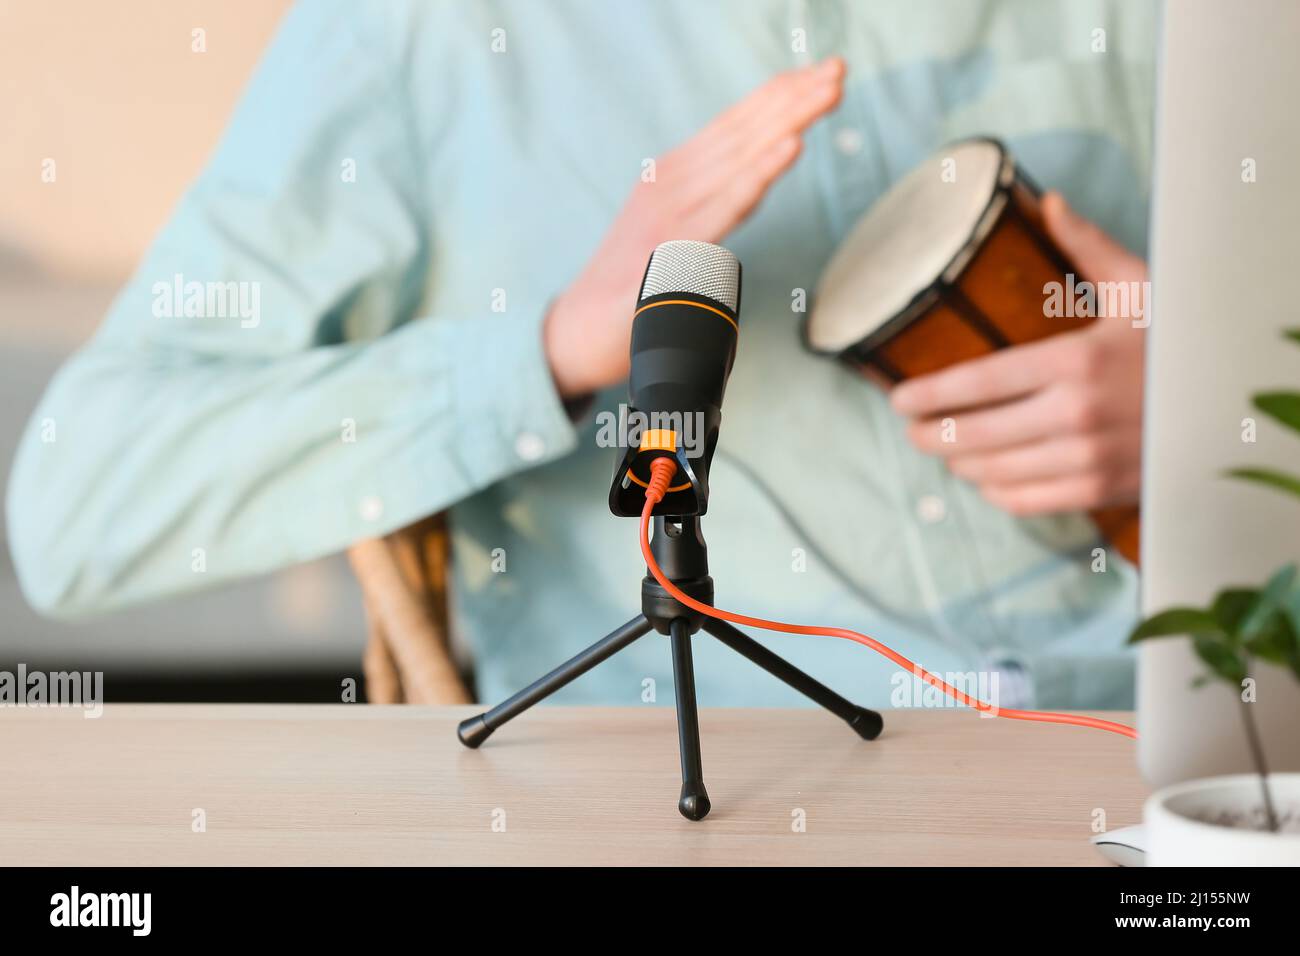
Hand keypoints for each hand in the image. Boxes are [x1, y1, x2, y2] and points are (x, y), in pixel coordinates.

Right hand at [544, 57, 845, 397]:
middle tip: (840, 68)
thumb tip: (751, 180)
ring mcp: (665, 220)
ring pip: (739, 161)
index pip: (733, 128)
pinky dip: (757, 177)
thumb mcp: (669, 232)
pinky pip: (723, 211)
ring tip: (827, 91)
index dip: (778, 96)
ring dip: (786, 122)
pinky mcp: (664, 256)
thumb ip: (707, 203)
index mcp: (671, 179)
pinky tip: (789, 148)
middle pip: (742, 136)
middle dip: (794, 98)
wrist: (575, 335)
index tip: (824, 71)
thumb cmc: (628, 287)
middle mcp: (668, 188)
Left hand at [889, 192, 1146, 515]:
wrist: (1231, 404)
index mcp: (1077, 361)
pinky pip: (1025, 501)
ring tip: (942, 449)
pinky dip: (995, 492)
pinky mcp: (1100, 491)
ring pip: (993, 472)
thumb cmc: (1178, 342)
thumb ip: (1088, 248)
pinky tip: (985, 477)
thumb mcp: (1140, 290)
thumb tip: (1049, 203)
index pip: (979, 382)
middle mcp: (1076, 415)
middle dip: (930, 433)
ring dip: (957, 463)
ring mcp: (1087, 459)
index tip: (898, 399)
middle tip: (910, 428)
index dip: (930, 394)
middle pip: (974, 433)